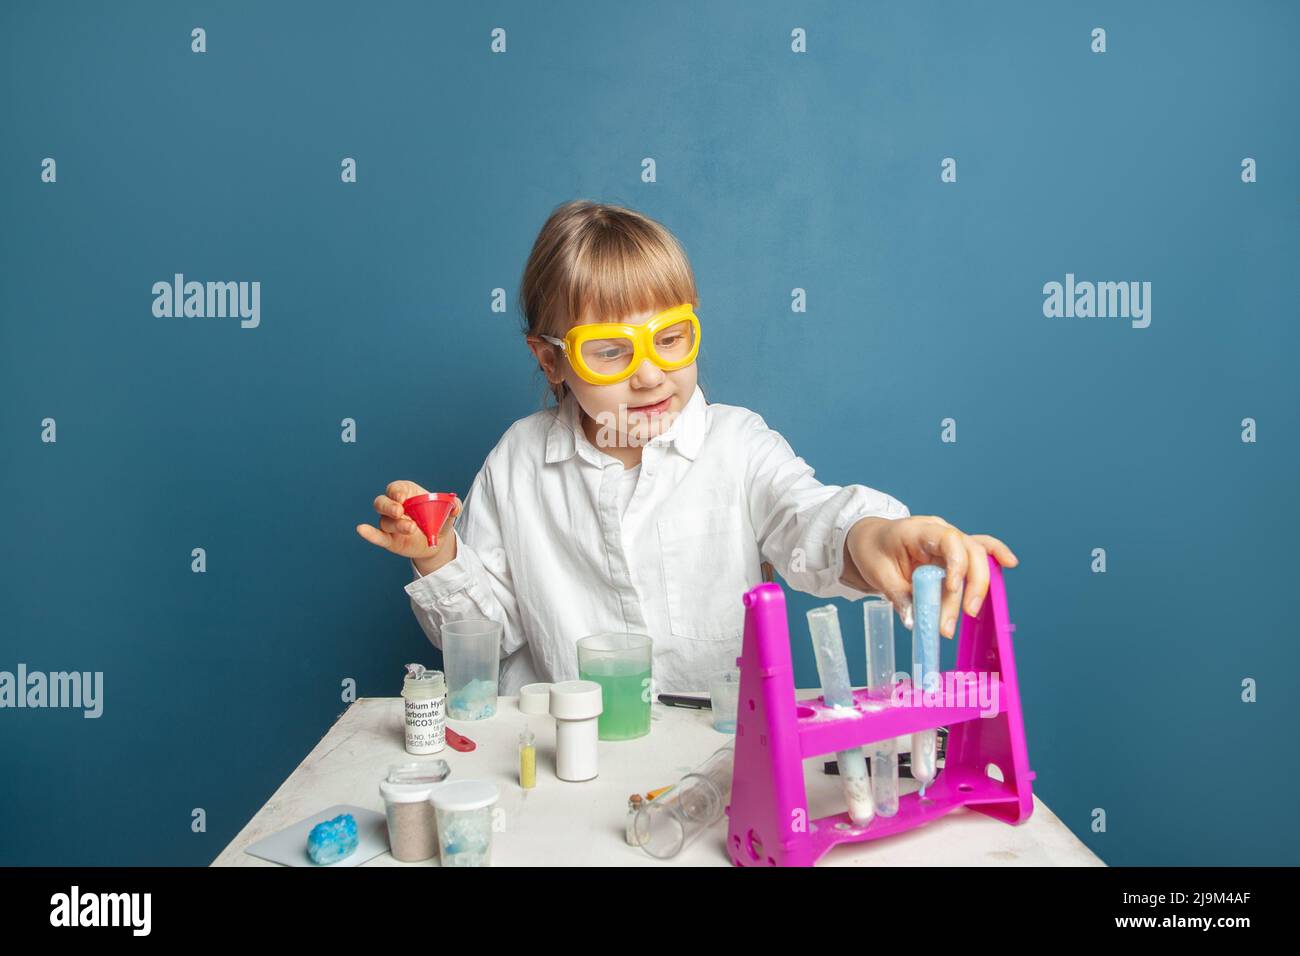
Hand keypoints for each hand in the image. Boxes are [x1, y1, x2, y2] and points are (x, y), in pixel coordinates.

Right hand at [356, 480, 461, 561]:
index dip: (397, 491)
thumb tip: (455, 506)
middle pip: (382, 502)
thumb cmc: (439, 520)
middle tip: (400, 511)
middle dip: (389, 506)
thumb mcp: (449, 512)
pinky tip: (361, 529)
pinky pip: (376, 535)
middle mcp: (395, 506)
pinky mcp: (389, 539)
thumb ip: (453, 506)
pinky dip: (368, 533)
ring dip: (396, 524)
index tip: (403, 496)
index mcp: (407, 494)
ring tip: (411, 528)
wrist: (437, 541)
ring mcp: (390, 523)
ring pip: (385, 521)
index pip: (396, 488)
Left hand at [846, 515, 1018, 637]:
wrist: (870, 539)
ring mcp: (950, 540)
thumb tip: (914, 621)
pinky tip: (1010, 564)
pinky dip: (995, 556)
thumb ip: (898, 596)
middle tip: (963, 615)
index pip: (948, 539)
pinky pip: (979, 550)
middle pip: (969, 552)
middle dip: (971, 586)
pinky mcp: (955, 552)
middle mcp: (940, 531)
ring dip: (977, 588)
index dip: (956, 564)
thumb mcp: (877, 573)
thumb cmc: (873, 551)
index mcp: (918, 530)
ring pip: (976, 558)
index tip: (953, 588)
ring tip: (968, 615)